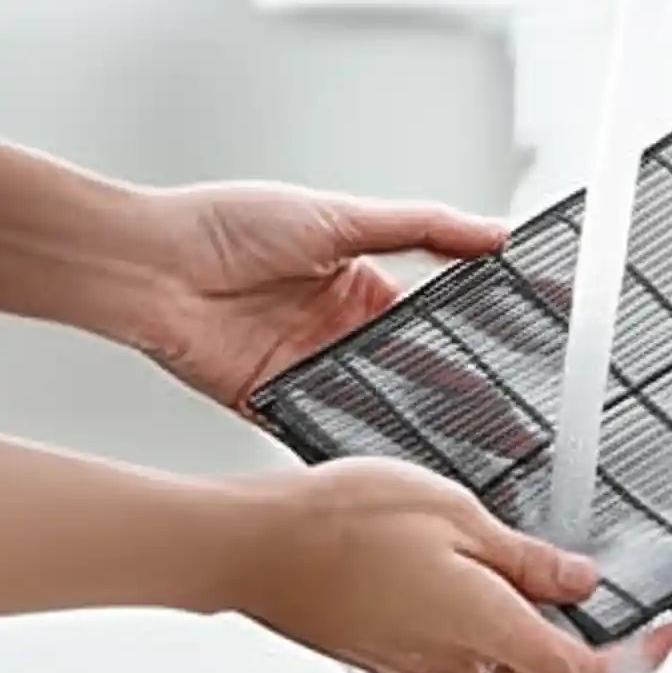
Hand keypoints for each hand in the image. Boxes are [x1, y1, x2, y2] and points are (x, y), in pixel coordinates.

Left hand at [147, 181, 508, 411]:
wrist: (147, 266)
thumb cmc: (227, 226)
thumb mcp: (340, 217)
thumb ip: (423, 228)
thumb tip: (492, 229)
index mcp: (360, 282)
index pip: (434, 312)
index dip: (477, 329)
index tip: (523, 342)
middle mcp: (340, 329)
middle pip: (414, 366)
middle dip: (462, 389)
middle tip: (510, 411)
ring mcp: (312, 369)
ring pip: (380, 401)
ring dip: (418, 418)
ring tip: (467, 437)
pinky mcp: (277, 403)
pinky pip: (326, 428)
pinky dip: (355, 443)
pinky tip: (392, 455)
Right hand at [247, 457, 671, 672]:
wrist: (254, 546)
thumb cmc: (343, 520)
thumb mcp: (455, 513)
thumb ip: (526, 559)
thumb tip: (579, 582)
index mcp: (486, 628)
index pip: (586, 672)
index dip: (638, 653)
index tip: (667, 627)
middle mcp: (457, 664)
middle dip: (587, 651)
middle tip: (605, 605)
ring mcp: (420, 669)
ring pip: (503, 672)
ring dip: (535, 641)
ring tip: (542, 586)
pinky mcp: (391, 661)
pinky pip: (459, 662)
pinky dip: (488, 636)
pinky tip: (480, 588)